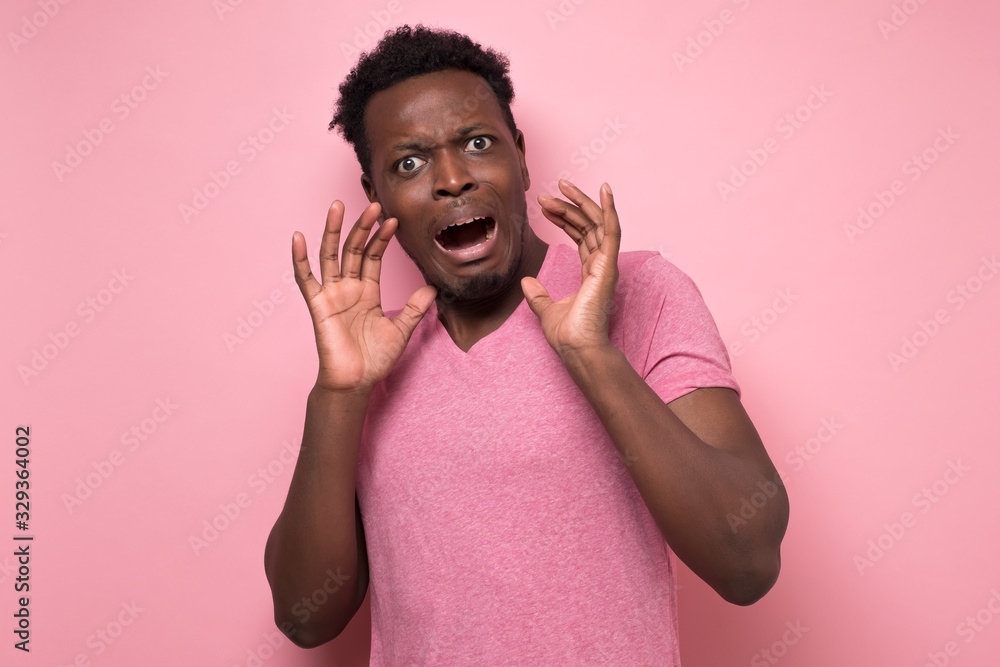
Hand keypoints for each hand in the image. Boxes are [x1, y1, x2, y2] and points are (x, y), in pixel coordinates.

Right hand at [291, 201, 436, 393]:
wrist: (356, 383)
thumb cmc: (374, 360)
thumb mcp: (401, 330)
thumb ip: (414, 309)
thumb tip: (432, 287)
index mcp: (367, 292)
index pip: (373, 257)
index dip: (381, 238)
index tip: (393, 220)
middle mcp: (348, 288)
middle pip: (353, 249)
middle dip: (362, 227)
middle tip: (373, 203)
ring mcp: (332, 295)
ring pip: (331, 255)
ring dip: (333, 231)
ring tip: (338, 206)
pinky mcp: (318, 306)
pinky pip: (306, 279)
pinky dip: (300, 259)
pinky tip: (298, 237)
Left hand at [521, 180, 620, 358]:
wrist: (576, 347)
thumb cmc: (568, 335)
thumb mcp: (546, 309)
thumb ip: (538, 295)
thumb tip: (526, 282)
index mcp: (590, 272)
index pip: (581, 236)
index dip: (565, 218)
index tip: (545, 205)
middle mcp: (601, 265)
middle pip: (588, 225)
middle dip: (569, 205)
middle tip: (550, 190)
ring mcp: (606, 264)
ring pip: (597, 222)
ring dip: (580, 202)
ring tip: (562, 185)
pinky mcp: (608, 264)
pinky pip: (612, 230)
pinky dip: (609, 208)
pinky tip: (605, 189)